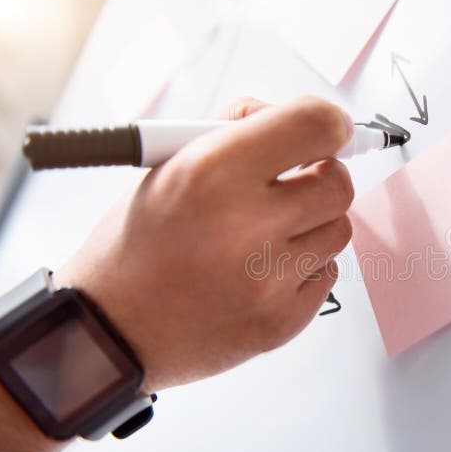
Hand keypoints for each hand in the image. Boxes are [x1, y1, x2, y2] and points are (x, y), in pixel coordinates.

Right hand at [53, 96, 354, 391]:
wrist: (111, 330)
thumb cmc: (139, 242)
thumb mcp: (169, 164)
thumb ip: (239, 128)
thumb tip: (308, 121)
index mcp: (211, 172)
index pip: (314, 125)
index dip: (329, 122)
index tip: (329, 131)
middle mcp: (244, 225)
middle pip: (338, 183)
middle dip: (322, 176)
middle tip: (296, 182)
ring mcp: (267, 280)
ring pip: (338, 229)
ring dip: (313, 223)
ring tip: (266, 233)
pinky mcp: (282, 321)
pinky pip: (327, 272)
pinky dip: (305, 266)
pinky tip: (263, 270)